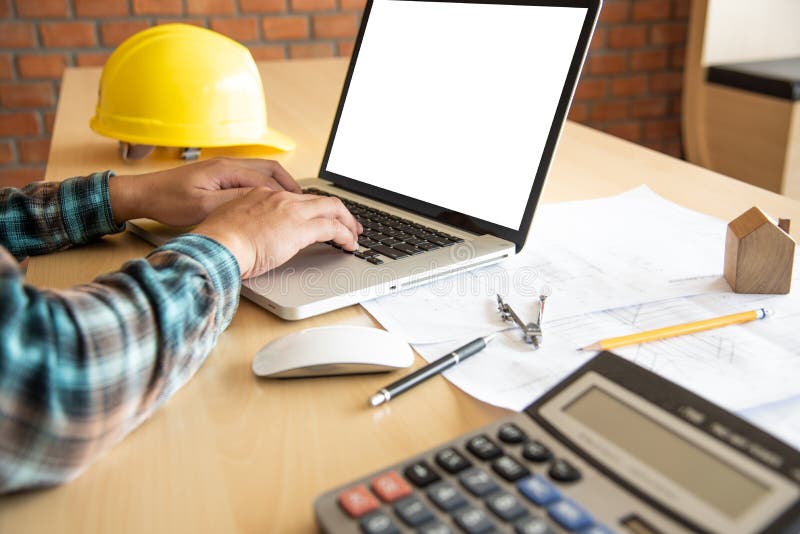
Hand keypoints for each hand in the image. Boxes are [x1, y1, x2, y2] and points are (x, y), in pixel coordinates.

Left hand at [108, 157, 299, 225]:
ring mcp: (225, 169)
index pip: (267, 180)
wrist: (144, 193)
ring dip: (281, 186)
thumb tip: (260, 203)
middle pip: (272, 170)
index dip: (287, 195)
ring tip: (295, 202)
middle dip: (291, 186)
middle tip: (306, 203)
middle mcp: (229, 165)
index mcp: (226, 170)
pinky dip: (268, 188)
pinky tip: (271, 200)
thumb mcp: (202, 207)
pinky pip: (253, 178)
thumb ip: (232, 203)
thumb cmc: (167, 200)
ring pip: (264, 172)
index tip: (302, 206)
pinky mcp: (221, 176)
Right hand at [194, 189, 361, 278]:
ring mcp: (291, 211)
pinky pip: (333, 228)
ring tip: (353, 236)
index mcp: (261, 195)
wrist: (217, 246)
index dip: (312, 208)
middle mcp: (279, 198)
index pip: (295, 198)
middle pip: (318, 199)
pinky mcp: (301, 228)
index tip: (318, 218)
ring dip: (346, 223)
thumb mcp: (230, 226)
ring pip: (332, 209)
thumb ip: (244, 226)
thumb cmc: (216, 242)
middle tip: (348, 224)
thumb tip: (248, 238)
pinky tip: (349, 246)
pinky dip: (345, 236)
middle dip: (337, 212)